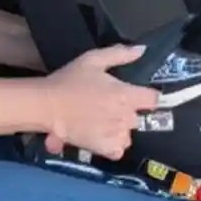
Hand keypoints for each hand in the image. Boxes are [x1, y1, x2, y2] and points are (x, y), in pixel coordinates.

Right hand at [40, 44, 159, 159]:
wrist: (46, 106)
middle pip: (139, 117)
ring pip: (129, 134)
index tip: (138, 96)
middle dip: (128, 112)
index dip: (147, 96)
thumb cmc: (69, 81)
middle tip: (109, 106)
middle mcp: (125, 116)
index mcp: (126, 94)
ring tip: (103, 122)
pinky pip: (119, 150)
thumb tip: (142, 50)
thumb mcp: (93, 59)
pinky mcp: (105, 149)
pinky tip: (101, 136)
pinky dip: (113, 145)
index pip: (154, 99)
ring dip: (120, 129)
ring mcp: (115, 134)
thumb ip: (120, 54)